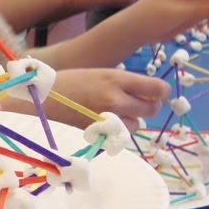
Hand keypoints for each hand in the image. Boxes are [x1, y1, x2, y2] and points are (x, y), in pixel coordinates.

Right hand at [45, 68, 170, 132]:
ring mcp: (108, 118)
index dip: (162, 91)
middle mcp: (115, 99)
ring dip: (133, 119)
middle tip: (142, 102)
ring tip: (118, 111)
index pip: (156, 89)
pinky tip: (109, 120)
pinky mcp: (100, 132)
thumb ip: (127, 83)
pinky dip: (120, 129)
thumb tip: (152, 94)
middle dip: (150, 105)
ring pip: (138, 124)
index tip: (158, 92)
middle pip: (151, 108)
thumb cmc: (75, 80)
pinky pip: (122, 134)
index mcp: (116, 79)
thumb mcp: (104, 73)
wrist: (47, 97)